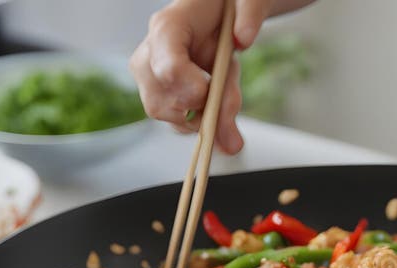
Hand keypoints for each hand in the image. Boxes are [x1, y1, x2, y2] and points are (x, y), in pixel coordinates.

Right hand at [129, 0, 276, 153]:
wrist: (217, 14)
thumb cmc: (226, 7)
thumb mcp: (245, 4)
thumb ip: (249, 17)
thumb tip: (244, 40)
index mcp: (166, 27)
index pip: (168, 69)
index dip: (194, 91)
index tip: (216, 91)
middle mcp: (148, 56)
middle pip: (161, 103)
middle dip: (203, 110)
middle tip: (231, 96)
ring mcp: (149, 80)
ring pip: (172, 119)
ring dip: (208, 118)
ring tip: (225, 89)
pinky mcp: (158, 97)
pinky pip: (180, 125)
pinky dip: (206, 126)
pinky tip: (219, 104)